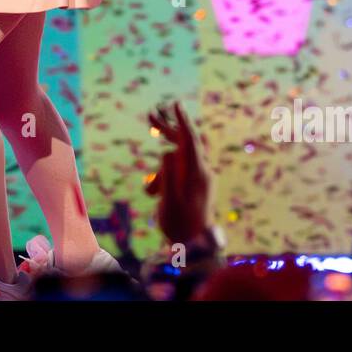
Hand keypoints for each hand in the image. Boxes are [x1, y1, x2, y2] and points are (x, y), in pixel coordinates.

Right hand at [143, 100, 213, 245]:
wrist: (194, 247)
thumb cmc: (180, 225)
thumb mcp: (169, 200)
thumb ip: (167, 174)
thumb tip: (167, 151)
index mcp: (198, 172)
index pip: (190, 139)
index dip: (182, 120)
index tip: (175, 103)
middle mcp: (202, 171)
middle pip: (184, 142)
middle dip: (166, 130)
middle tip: (150, 115)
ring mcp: (199, 178)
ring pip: (177, 159)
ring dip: (160, 171)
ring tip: (151, 193)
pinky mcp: (195, 185)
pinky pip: (178, 172)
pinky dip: (164, 178)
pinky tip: (152, 194)